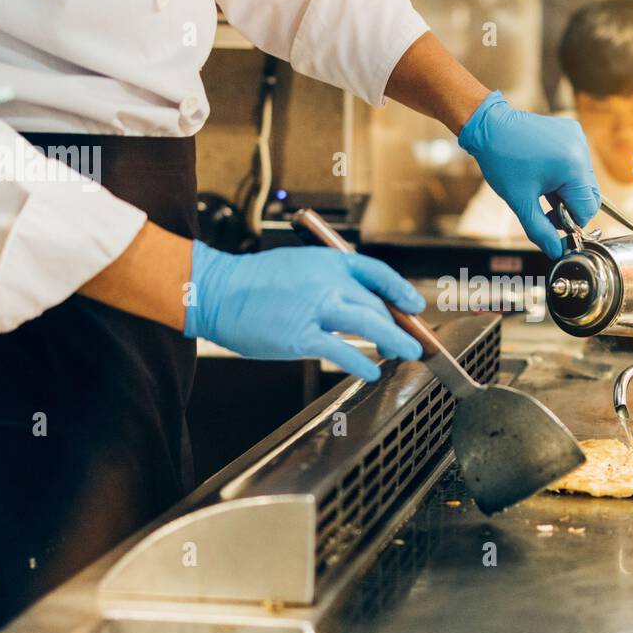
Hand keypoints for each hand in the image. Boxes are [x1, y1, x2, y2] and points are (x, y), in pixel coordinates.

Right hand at [184, 242, 425, 381]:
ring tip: (407, 353)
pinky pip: (343, 352)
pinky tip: (372, 371)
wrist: (216, 291)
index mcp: (328, 260)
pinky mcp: (301, 336)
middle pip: (377, 304)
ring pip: (370, 324)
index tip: (416, 305)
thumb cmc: (254, 283)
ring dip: (395, 341)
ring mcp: (316, 307)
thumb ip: (331, 282)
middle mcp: (327, 280)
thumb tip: (363, 306)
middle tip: (409, 340)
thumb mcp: (299, 267)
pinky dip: (362, 364)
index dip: (401, 290)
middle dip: (399, 325)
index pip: (377, 272)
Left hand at [458, 90, 599, 256]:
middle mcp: (581, 150)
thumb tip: (556, 251)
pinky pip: (577, 163)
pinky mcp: (572, 132)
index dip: (570, 222)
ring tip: (541, 190)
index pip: (587, 208)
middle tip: (545, 210)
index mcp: (572, 167)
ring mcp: (578, 139)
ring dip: (566, 191)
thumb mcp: (520, 202)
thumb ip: (540, 230)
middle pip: (589, 195)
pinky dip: (565, 174)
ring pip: (583, 180)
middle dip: (569, 208)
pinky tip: (544, 173)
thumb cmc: (502, 162)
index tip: (548, 222)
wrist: (490, 126)